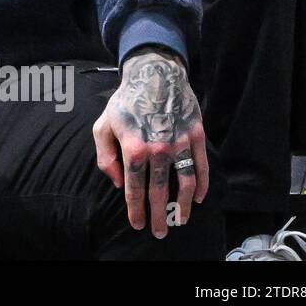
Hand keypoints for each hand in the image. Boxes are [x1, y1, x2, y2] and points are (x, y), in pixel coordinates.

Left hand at [92, 46, 208, 238]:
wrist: (154, 74)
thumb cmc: (125, 102)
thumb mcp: (103, 125)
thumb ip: (105, 157)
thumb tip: (119, 182)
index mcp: (133, 148)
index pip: (134, 188)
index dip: (136, 209)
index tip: (138, 224)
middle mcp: (158, 149)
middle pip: (160, 191)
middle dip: (159, 215)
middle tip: (160, 232)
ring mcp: (179, 143)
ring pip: (186, 183)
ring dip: (184, 206)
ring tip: (181, 220)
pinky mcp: (196, 135)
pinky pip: (202, 166)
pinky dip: (202, 185)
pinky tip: (199, 198)